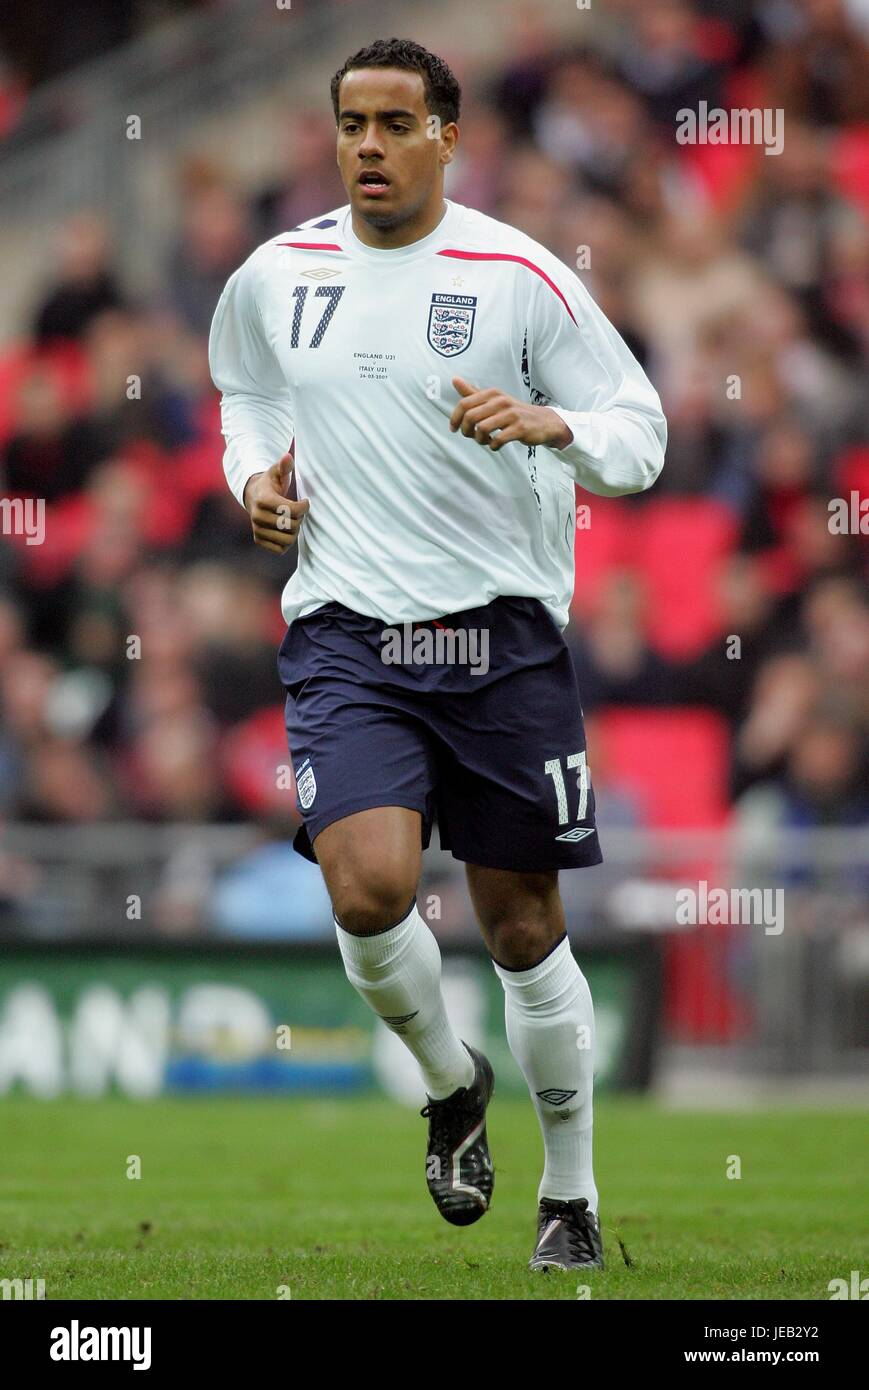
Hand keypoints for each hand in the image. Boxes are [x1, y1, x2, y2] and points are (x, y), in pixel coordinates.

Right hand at [243, 452, 309, 552]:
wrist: (252, 496)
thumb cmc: (270, 483)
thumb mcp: (276, 472)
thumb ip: (284, 466)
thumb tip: (287, 457)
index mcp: (263, 500)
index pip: (291, 510)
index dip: (304, 507)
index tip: (305, 502)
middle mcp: (257, 516)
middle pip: (291, 526)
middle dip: (299, 519)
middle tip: (298, 512)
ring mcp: (257, 529)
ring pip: (287, 540)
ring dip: (295, 532)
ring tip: (293, 521)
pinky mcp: (258, 540)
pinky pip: (280, 549)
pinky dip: (287, 543)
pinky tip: (286, 531)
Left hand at [449, 376, 573, 450]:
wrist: (543, 421)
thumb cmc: (513, 412)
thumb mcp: (493, 400)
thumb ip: (473, 392)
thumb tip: (454, 379)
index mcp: (492, 393)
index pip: (464, 403)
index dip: (455, 418)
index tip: (454, 429)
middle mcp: (501, 401)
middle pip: (471, 417)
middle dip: (466, 431)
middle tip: (471, 436)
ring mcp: (511, 414)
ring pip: (482, 429)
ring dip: (479, 439)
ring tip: (484, 440)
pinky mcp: (519, 428)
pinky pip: (497, 440)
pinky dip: (493, 446)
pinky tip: (495, 444)